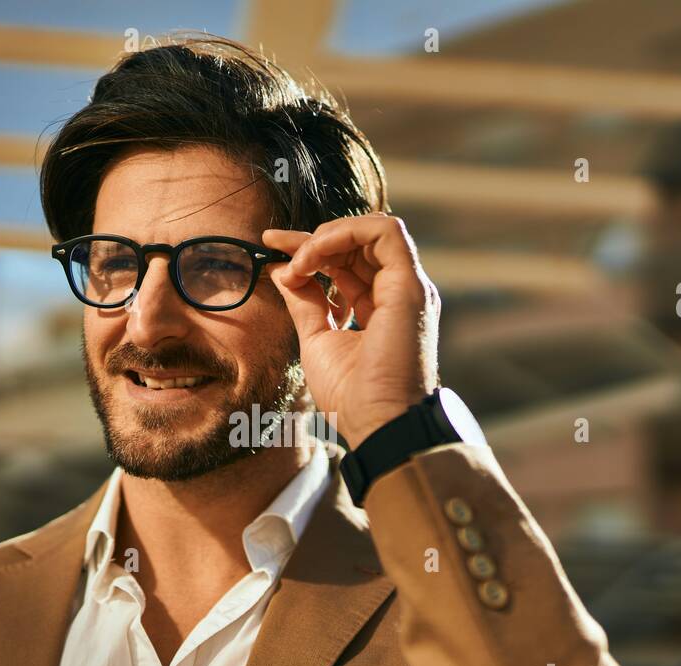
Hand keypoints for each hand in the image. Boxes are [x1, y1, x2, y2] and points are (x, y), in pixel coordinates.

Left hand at [263, 214, 439, 448]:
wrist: (375, 422)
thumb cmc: (349, 395)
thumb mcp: (316, 338)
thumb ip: (304, 302)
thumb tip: (281, 269)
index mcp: (379, 306)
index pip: (346, 262)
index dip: (308, 248)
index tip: (270, 245)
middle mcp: (397, 293)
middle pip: (356, 243)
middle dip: (311, 238)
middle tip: (274, 245)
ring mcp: (407, 288)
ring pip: (373, 229)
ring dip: (328, 236)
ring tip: (298, 260)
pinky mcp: (410, 285)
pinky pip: (385, 232)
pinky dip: (346, 234)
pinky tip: (314, 256)